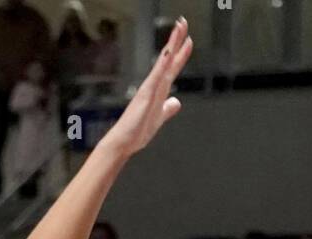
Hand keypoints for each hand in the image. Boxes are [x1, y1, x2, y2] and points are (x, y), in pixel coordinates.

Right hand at [102, 18, 191, 156]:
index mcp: (159, 90)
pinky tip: (169, 51)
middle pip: (169, 59)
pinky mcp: (146, 94)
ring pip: (164, 61)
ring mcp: (150, 88)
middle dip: (177, 40)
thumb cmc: (137, 132)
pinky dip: (163, 62)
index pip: (173, 68)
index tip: (188, 40)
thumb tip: (176, 102)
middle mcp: (155, 85)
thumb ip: (168, 109)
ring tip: (179, 27)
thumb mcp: (159, 118)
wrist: (123, 142)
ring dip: (172, 44)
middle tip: (183, 22)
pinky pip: (157, 75)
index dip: (181, 54)